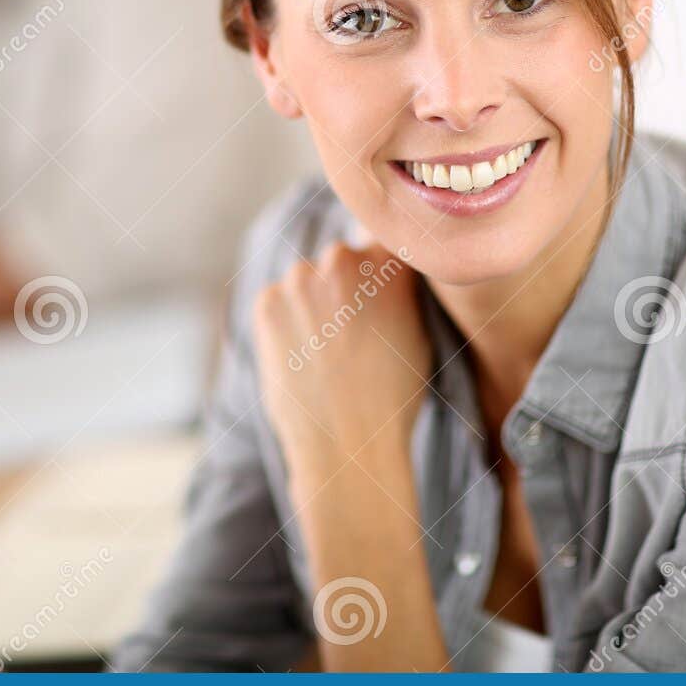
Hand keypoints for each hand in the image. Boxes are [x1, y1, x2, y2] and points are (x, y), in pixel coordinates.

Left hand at [251, 240, 431, 490]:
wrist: (347, 442)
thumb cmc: (393, 397)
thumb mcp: (419, 332)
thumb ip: (399, 291)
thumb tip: (385, 274)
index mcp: (390, 263)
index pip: (382, 243)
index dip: (378, 270)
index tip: (375, 294)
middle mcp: (344, 258)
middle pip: (340, 262)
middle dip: (343, 288)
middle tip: (350, 333)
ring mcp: (300, 278)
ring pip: (305, 282)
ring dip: (311, 304)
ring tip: (324, 352)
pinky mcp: (266, 301)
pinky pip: (277, 302)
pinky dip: (284, 322)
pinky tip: (301, 355)